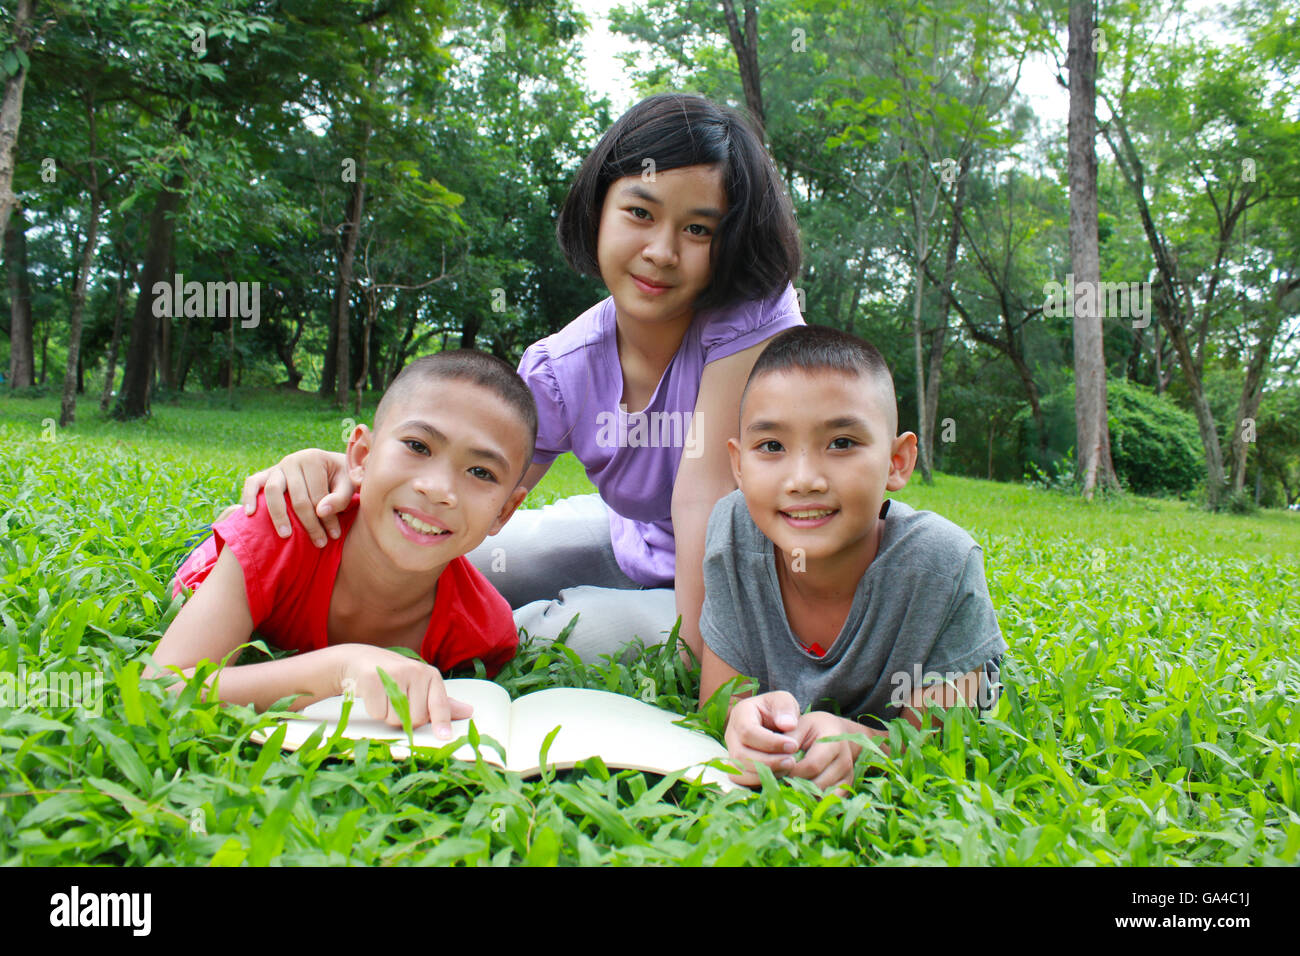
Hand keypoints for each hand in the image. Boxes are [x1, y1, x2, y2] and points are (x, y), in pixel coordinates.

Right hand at [240, 449, 351, 545]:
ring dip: (278, 515)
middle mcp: (293, 460)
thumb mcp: (348, 485)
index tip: (334, 536)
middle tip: (319, 542)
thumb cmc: (341, 478)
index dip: (326, 518)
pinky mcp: (265, 474)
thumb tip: (321, 511)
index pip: (317, 494)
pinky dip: (249, 496)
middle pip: (297, 496)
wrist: (330, 465)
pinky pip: (252, 483)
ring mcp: (277, 467)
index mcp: (314, 458)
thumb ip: (340, 498)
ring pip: (272, 490)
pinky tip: (250, 514)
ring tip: (286, 536)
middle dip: (309, 523)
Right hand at [337, 645, 471, 739]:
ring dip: (388, 715)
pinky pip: (377, 713)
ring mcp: (394, 674)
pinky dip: (374, 710)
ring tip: (384, 697)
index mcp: (431, 675)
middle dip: (405, 719)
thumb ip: (441, 702)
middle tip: (397, 703)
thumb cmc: (394, 676)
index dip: (442, 721)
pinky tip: (373, 695)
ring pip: (396, 719)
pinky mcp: (373, 678)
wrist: (360, 660)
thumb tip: (468, 712)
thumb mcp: (420, 685)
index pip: (440, 703)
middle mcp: (416, 672)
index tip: (444, 737)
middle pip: (416, 718)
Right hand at [724, 691, 800, 785]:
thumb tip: (788, 725)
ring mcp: (731, 751)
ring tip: (787, 767)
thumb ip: (786, 708)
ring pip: (739, 770)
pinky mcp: (736, 765)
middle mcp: (731, 733)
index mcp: (741, 714)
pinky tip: (778, 774)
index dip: (770, 742)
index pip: (748, 731)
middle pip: (741, 754)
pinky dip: (759, 781)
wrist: (772, 720)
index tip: (793, 745)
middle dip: (768, 761)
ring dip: (764, 774)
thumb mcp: (784, 701)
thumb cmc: (778, 709)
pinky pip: (741, 779)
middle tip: (792, 761)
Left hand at [788, 712, 857, 793]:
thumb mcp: (801, 724)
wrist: (835, 731)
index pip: (811, 766)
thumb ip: (790, 738)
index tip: (777, 771)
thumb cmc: (814, 727)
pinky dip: (814, 800)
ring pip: (823, 796)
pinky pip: (829, 801)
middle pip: (818, 784)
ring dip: (804, 795)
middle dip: (796, 785)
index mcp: (833, 743)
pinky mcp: (846, 787)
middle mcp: (845, 761)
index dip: (792, 772)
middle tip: (781, 781)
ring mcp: (847, 776)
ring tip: (790, 785)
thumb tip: (780, 757)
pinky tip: (802, 793)